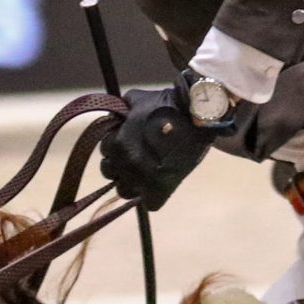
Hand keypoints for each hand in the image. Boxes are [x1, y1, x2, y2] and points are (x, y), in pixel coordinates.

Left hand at [101, 80, 214, 210]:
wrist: (196, 115)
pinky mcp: (162, 189)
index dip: (116, 148)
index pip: (106, 152)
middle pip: (111, 173)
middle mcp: (125, 163)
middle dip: (120, 166)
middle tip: (136, 160)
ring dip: (132, 184)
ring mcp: (142, 178)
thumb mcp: (136, 99)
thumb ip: (120, 110)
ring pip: (125, 191)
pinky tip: (159, 186)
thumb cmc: (167, 104)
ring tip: (146, 175)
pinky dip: (152, 198)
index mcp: (117, 143)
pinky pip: (150, 204)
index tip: (127, 146)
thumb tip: (117, 115)